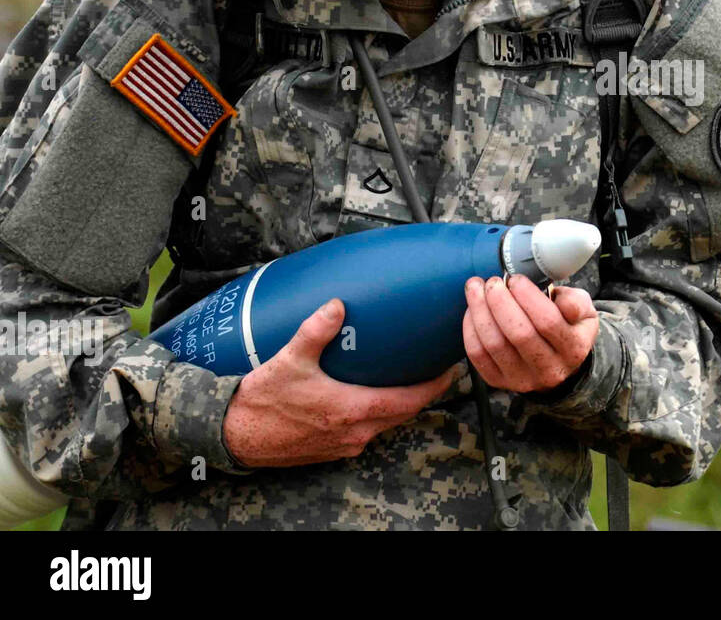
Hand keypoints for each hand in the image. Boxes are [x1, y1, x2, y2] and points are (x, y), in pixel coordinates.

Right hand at [223, 299, 458, 467]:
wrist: (235, 436)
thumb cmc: (262, 401)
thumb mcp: (289, 359)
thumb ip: (315, 331)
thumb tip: (337, 304)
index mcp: (352, 410)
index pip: (409, 400)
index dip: (434, 386)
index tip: (451, 370)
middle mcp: (355, 431)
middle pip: (404, 413)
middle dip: (424, 394)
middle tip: (437, 371)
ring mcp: (345, 444)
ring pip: (387, 423)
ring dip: (401, 405)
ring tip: (410, 379)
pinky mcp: (334, 449)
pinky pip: (368, 431)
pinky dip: (379, 414)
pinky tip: (373, 396)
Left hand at [462, 274, 599, 392]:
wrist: (556, 362)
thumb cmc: (567, 327)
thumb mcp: (583, 311)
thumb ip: (575, 303)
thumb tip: (558, 298)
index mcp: (574, 348)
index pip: (548, 321)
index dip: (527, 296)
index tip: (515, 279)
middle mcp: (550, 369)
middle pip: (519, 334)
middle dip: (499, 301)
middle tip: (491, 281)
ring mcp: (523, 379)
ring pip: (494, 344)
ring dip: (480, 311)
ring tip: (476, 289)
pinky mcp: (499, 381)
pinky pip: (477, 355)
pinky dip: (470, 328)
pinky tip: (472, 310)